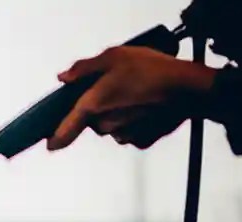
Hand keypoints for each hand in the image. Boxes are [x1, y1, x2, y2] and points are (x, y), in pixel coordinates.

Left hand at [47, 46, 216, 150]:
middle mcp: (106, 124)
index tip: (51, 144)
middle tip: (120, 88)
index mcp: (93, 105)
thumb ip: (84, 68)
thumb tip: (65, 77)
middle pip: (94, 122)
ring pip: (113, 128)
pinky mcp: (143, 140)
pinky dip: (137, 122)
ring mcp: (125, 135)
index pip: (66, 130)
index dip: (57, 138)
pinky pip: (132, 134)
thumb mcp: (114, 56)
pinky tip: (148, 106)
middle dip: (101, 109)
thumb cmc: (154, 71)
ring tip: (138, 94)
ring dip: (120, 115)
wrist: (190, 88)